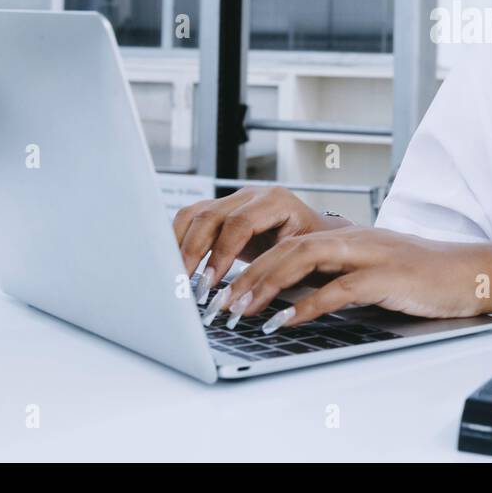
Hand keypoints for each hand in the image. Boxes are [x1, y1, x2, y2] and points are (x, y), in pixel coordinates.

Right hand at [173, 185, 349, 292]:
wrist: (317, 235)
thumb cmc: (314, 248)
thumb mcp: (300, 257)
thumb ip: (272, 270)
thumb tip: (243, 298)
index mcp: (276, 201)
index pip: (239, 223)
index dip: (221, 253)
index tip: (210, 282)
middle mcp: (252, 195)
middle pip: (210, 215)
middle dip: (193, 252)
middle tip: (183, 282)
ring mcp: (234, 199)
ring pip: (195, 214)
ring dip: (180, 245)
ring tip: (174, 275)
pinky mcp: (221, 209)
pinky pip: (192, 218)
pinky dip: (180, 239)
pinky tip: (176, 263)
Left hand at [205, 227, 490, 329]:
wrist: (471, 272)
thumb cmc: (422, 276)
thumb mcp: (371, 270)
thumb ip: (335, 276)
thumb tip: (291, 296)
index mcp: (347, 235)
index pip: (287, 240)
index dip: (252, 260)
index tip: (225, 286)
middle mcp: (354, 238)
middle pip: (288, 246)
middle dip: (248, 273)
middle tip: (221, 302)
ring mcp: (371, 254)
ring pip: (306, 258)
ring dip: (269, 284)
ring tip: (243, 308)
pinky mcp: (388, 275)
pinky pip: (341, 287)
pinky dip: (310, 304)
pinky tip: (288, 320)